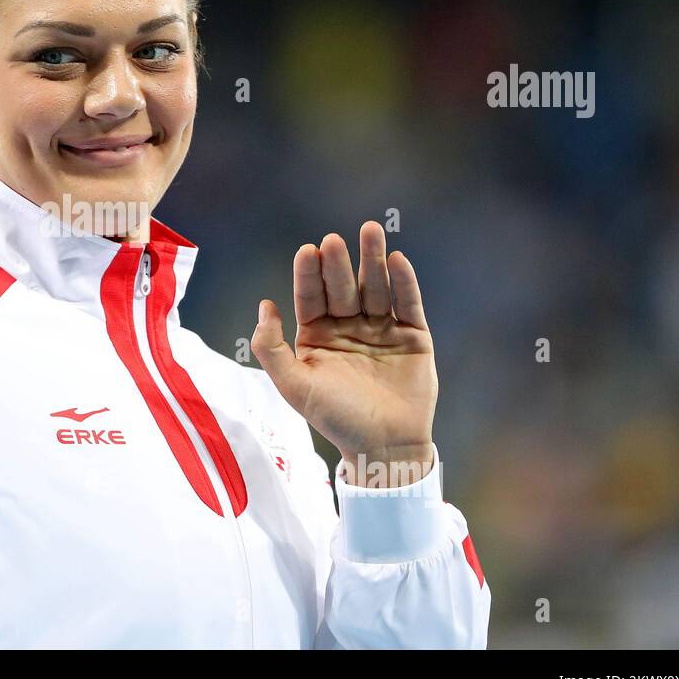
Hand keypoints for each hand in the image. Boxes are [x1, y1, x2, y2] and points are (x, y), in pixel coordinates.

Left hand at [251, 222, 436, 486]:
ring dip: (373, 261)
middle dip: (339, 263)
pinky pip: (408, 305)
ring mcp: (382, 330)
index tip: (308, 250)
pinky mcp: (413, 337)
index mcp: (318, 336)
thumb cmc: (335, 419)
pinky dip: (404, 283)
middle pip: (343, 287)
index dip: (309, 273)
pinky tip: (397, 261)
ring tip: (370, 231)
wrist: (383, 448)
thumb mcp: (294, 387)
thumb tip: (264, 304)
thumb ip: (272, 348)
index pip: (311, 297)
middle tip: (334, 240)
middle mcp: (349, 327)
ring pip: (376, 288)